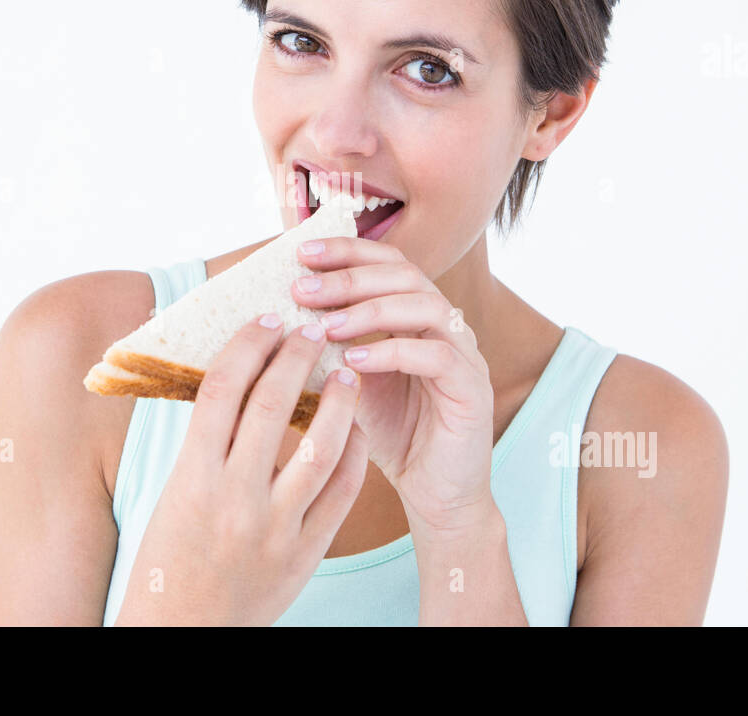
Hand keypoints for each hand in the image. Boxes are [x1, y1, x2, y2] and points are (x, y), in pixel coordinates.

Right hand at [112, 313, 368, 625]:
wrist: (181, 633)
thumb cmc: (169, 559)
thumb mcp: (174, 495)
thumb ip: (206, 444)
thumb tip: (238, 379)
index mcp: (191, 477)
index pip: (223, 389)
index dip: (248, 345)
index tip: (266, 319)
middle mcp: (234, 498)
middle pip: (272, 405)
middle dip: (294, 356)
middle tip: (310, 328)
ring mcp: (275, 528)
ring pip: (322, 447)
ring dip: (339, 401)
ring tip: (346, 372)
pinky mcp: (306, 554)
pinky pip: (342, 493)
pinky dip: (354, 454)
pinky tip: (357, 428)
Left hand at [291, 238, 496, 537]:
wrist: (435, 495)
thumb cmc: (393, 437)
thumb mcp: (351, 383)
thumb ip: (328, 349)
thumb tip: (274, 321)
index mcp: (418, 316)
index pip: (387, 262)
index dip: (347, 251)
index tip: (300, 254)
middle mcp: (445, 325)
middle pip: (404, 273)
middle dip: (349, 276)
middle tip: (302, 288)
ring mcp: (465, 353)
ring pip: (424, 305)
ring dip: (369, 310)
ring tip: (324, 326)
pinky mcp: (473, 388)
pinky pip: (437, 355)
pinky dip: (392, 352)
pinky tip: (353, 361)